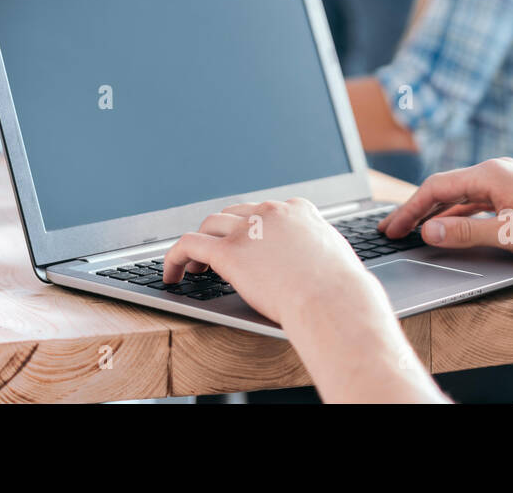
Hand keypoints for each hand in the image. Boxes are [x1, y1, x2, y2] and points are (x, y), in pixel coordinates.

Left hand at [163, 198, 380, 326]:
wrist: (333, 302)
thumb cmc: (341, 292)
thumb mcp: (334, 257)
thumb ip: (316, 249)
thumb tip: (314, 260)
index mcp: (298, 210)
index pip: (263, 210)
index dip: (249, 228)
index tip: (244, 243)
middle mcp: (270, 212)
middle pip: (233, 213)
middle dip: (222, 232)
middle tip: (215, 255)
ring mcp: (248, 229)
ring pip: (208, 224)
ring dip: (199, 244)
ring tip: (195, 268)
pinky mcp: (228, 251)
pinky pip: (188, 245)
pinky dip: (174, 257)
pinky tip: (171, 274)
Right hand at [378, 157, 512, 256]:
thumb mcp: (510, 234)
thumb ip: (466, 233)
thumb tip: (428, 232)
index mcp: (491, 173)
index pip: (437, 187)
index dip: (410, 209)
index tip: (391, 229)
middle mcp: (496, 170)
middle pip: (445, 189)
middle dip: (417, 210)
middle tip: (392, 231)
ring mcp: (507, 180)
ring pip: (461, 196)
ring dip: (437, 214)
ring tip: (413, 231)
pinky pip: (478, 201)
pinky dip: (459, 215)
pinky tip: (450, 229)